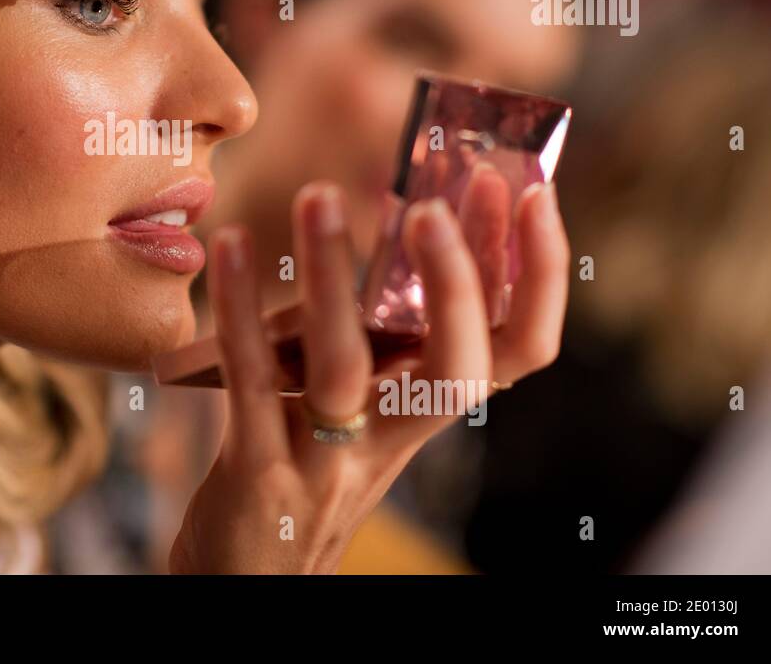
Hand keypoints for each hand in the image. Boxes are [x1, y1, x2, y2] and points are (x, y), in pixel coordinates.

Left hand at [169, 179, 568, 572]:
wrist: (250, 580)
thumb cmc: (305, 470)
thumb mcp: (359, 407)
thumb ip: (376, 335)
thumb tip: (386, 222)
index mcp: (425, 414)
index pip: (518, 352)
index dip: (539, 276)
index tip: (534, 191)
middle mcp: (390, 441)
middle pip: (456, 371)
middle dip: (458, 283)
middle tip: (437, 202)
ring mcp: (326, 460)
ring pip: (345, 367)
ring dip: (336, 277)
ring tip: (320, 196)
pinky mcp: (257, 470)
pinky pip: (252, 381)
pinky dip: (240, 310)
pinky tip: (231, 245)